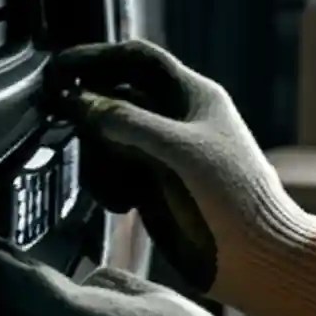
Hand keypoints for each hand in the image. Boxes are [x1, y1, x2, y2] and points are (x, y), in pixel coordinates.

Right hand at [49, 41, 315, 315]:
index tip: (59, 70)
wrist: (257, 257)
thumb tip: (79, 102)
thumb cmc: (234, 197)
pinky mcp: (154, 187)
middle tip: (69, 135)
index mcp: (193, 96)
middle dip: (93, 120)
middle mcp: (176, 120)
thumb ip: (128, 121)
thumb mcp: (179, 150)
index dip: (96, 58)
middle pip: (116, 100)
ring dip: (100, 162)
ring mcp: (164, 154)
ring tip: (115, 191)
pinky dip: (109, 185)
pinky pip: (115, 173)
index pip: (136, 59)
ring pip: (110, 140)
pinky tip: (123, 205)